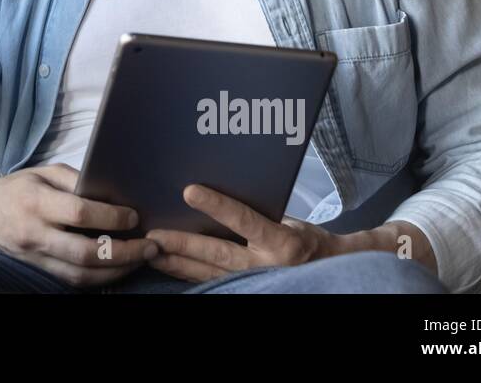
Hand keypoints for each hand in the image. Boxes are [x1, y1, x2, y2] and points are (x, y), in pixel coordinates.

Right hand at [0, 165, 159, 287]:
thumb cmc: (14, 189)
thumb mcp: (41, 173)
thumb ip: (73, 180)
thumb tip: (109, 191)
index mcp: (36, 202)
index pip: (79, 213)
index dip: (112, 217)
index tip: (134, 216)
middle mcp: (35, 234)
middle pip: (84, 252)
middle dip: (124, 252)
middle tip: (150, 246)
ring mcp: (35, 257)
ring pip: (80, 274)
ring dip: (116, 271)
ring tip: (141, 259)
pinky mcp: (37, 271)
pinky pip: (71, 280)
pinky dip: (98, 277)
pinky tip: (117, 268)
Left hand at [145, 183, 346, 281]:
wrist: (329, 271)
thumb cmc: (307, 240)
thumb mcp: (291, 221)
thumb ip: (259, 212)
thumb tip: (220, 191)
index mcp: (282, 242)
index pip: (244, 220)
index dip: (217, 205)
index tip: (189, 191)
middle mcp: (267, 266)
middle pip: (217, 254)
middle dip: (182, 245)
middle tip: (153, 236)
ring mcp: (257, 282)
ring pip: (209, 273)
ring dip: (177, 263)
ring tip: (151, 253)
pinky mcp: (248, 290)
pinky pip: (213, 282)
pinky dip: (188, 274)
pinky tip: (169, 265)